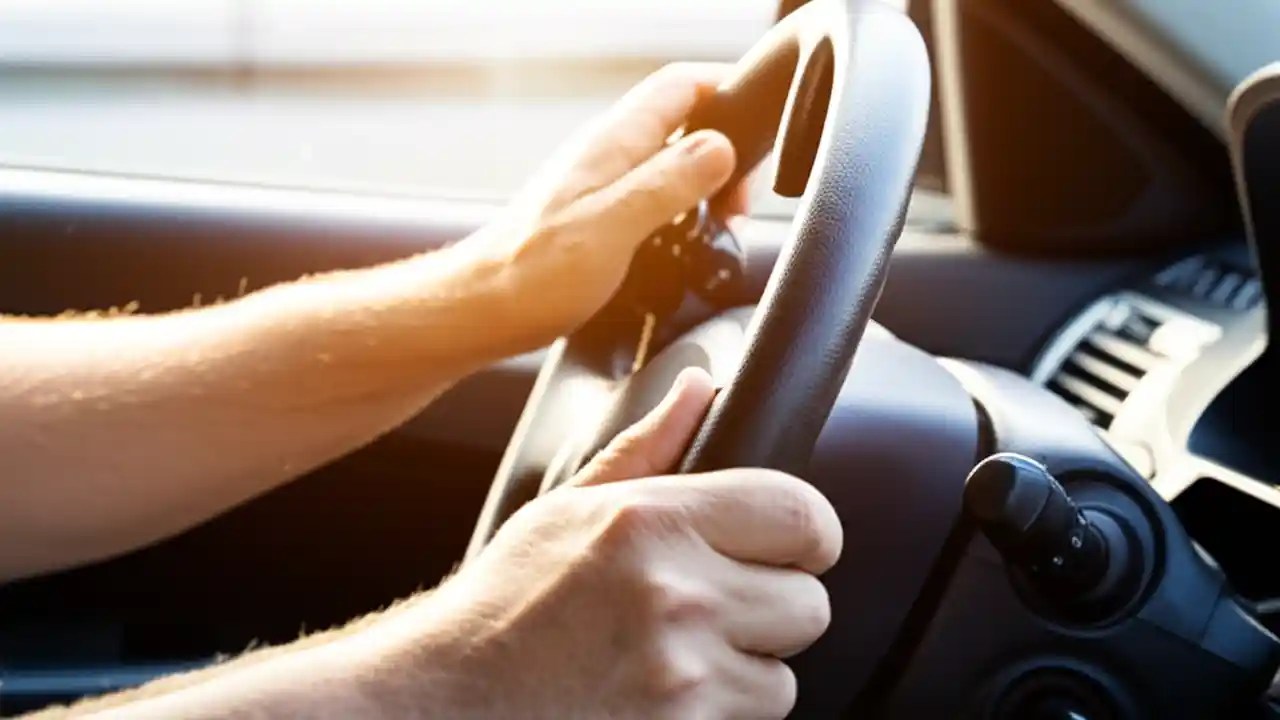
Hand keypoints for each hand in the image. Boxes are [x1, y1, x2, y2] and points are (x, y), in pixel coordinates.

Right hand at [404, 368, 841, 718]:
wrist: (447, 705)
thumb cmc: (502, 609)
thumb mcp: (567, 507)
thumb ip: (648, 447)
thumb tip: (697, 388)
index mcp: (651, 522)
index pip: (802, 514)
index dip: (807, 533)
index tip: (793, 546)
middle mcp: (676, 595)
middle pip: (808, 603)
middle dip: (771, 609)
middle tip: (714, 610)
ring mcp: (682, 676)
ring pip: (783, 677)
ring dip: (744, 672)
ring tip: (675, 660)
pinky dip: (718, 716)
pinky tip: (661, 699)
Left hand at [478, 63, 749, 350]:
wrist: (478, 311)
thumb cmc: (532, 275)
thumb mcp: (615, 226)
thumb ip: (669, 183)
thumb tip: (720, 148)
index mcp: (613, 142)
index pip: (681, 85)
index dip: (726, 92)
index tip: (757, 132)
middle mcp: (605, 154)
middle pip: (682, 125)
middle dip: (722, 157)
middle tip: (734, 208)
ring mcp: (597, 184)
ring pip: (666, 165)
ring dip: (699, 191)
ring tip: (712, 232)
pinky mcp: (591, 217)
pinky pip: (648, 200)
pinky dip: (674, 218)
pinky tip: (675, 252)